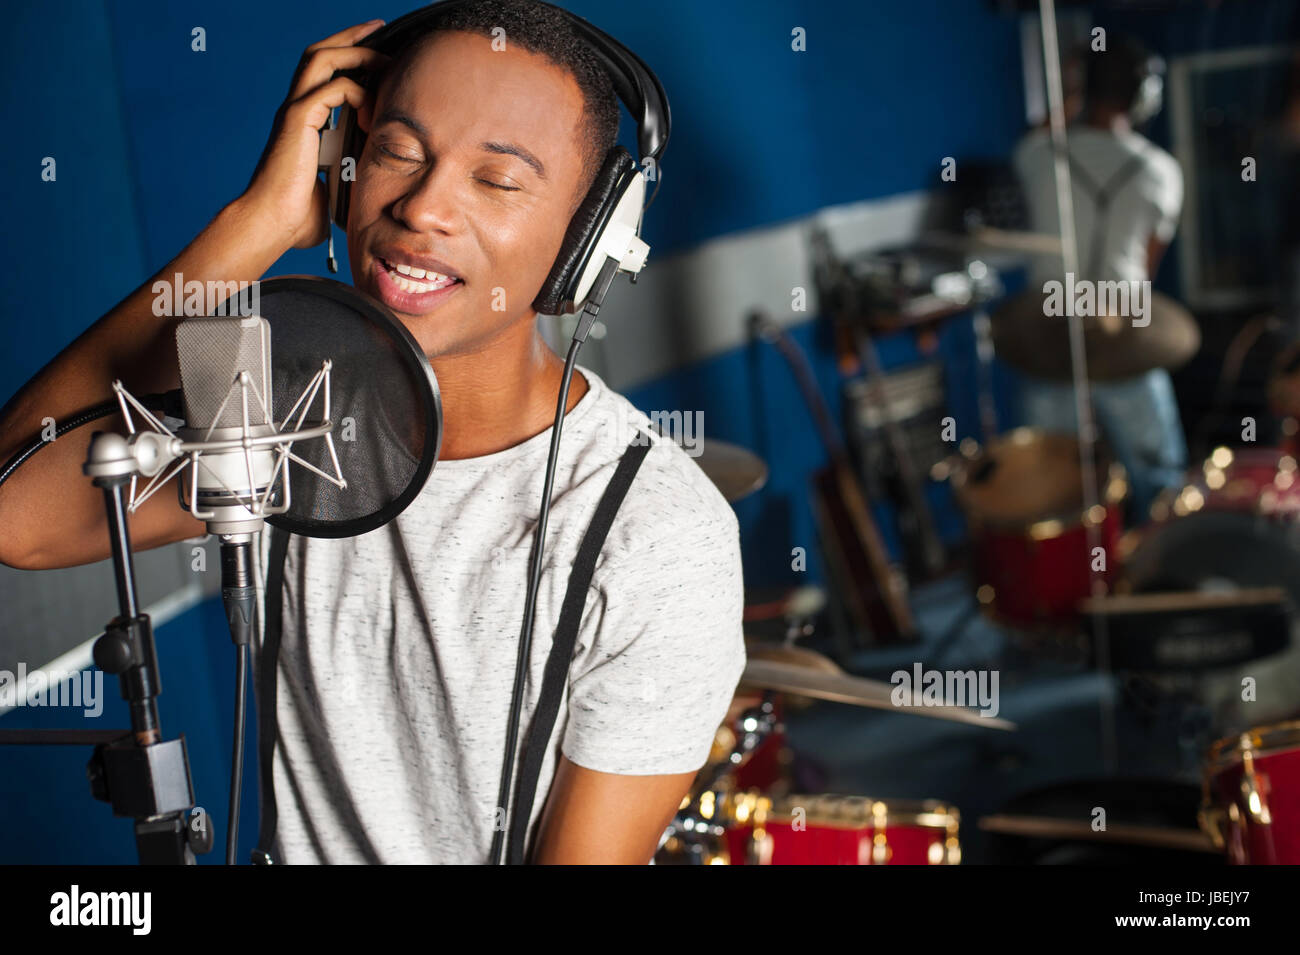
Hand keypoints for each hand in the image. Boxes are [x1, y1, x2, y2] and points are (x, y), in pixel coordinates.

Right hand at [239, 20, 388, 252]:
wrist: (271, 226)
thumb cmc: (296, 218)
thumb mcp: (334, 192)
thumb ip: (349, 181)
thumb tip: (370, 193)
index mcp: (301, 121)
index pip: (323, 74)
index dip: (348, 56)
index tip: (378, 52)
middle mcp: (294, 109)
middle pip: (319, 53)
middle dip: (352, 37)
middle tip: (381, 29)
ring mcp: (293, 112)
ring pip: (322, 59)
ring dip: (357, 53)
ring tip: (385, 59)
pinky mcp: (297, 121)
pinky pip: (332, 89)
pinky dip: (358, 92)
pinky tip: (375, 112)